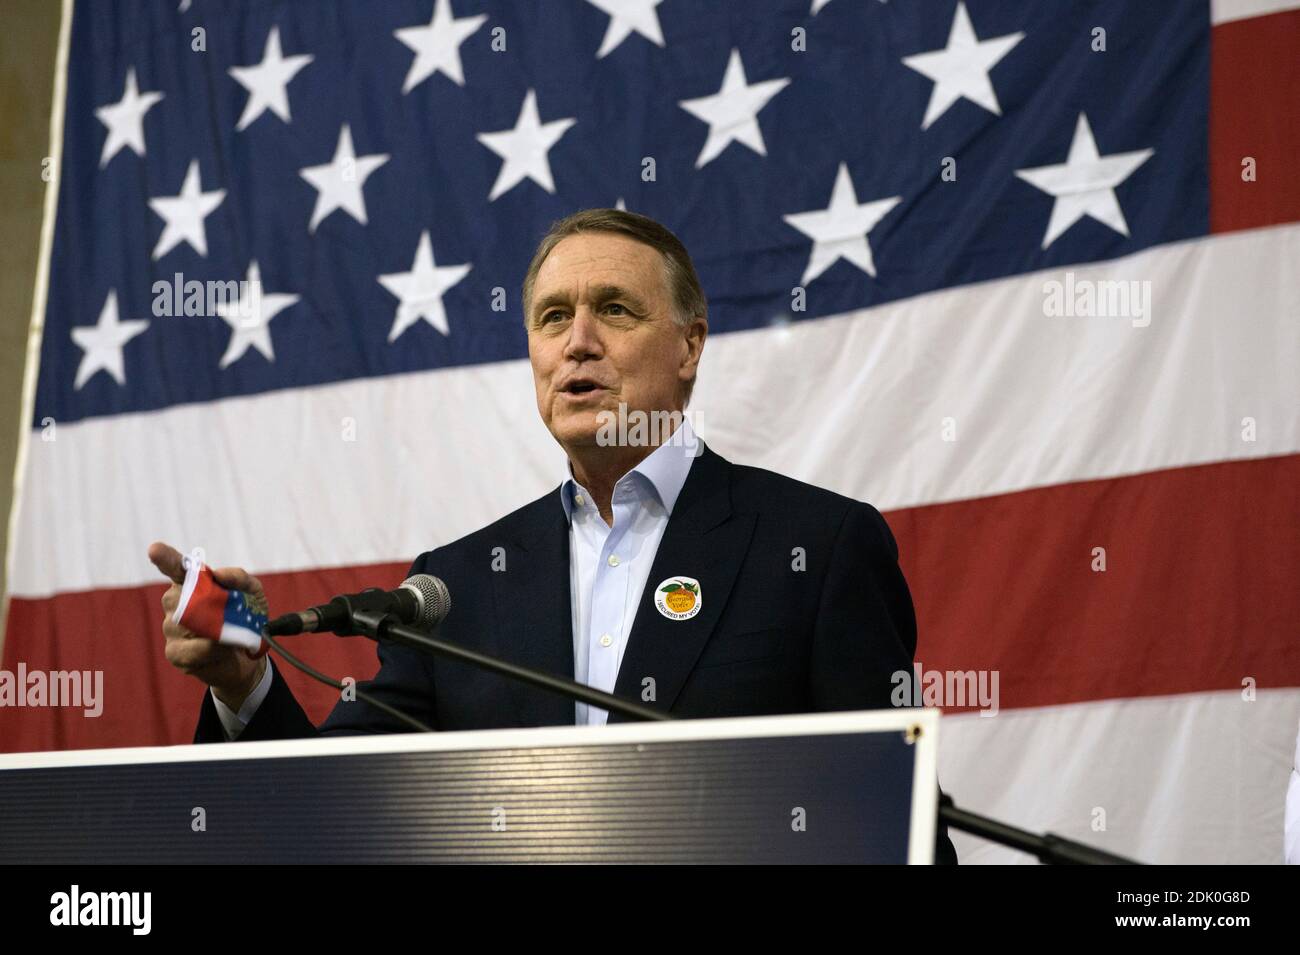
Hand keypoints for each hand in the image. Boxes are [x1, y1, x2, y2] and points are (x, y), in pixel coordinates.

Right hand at [149, 541, 266, 710]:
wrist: (247, 655)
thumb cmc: (246, 617)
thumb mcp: (253, 594)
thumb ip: (240, 578)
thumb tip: (219, 574)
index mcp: (191, 583)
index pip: (175, 567)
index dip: (165, 558)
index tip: (154, 550)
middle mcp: (175, 602)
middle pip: (183, 597)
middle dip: (209, 606)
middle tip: (230, 615)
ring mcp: (171, 628)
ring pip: (190, 624)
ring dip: (216, 630)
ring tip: (229, 635)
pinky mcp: (175, 652)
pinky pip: (192, 649)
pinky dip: (213, 649)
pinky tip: (222, 649)